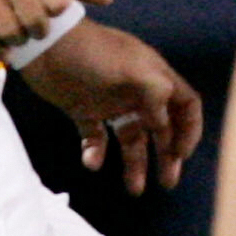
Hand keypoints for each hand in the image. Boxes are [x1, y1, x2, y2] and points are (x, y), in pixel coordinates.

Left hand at [21, 22, 202, 192]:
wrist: (45, 44)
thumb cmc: (93, 53)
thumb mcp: (133, 69)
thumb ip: (157, 96)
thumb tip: (164, 126)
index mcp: (154, 77)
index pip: (185, 105)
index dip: (190, 130)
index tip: (182, 154)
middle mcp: (137, 92)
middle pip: (162, 128)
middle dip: (167, 156)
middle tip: (167, 183)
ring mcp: (111, 103)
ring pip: (131, 139)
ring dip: (135, 164)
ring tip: (134, 190)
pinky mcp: (84, 111)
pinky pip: (96, 139)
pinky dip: (96, 153)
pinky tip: (91, 163)